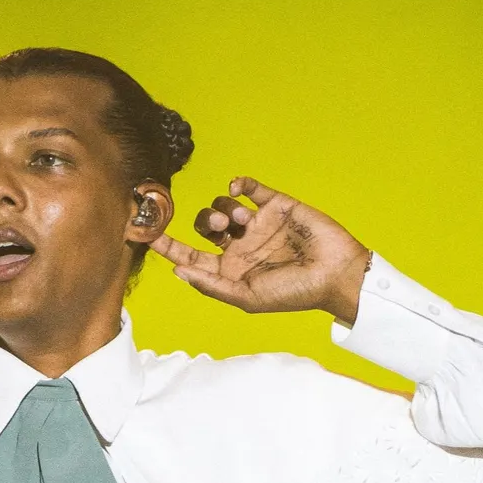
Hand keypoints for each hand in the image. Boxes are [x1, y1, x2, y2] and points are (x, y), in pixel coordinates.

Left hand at [149, 177, 372, 321]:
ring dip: (224, 207)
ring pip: (222, 203)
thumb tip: (178, 271)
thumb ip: (212, 285)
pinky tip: (238, 189)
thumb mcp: (248, 298)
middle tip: (222, 225)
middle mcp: (240, 245)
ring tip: (243, 220)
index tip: (147, 232)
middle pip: (204, 225)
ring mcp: (257, 223)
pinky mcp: (276, 205)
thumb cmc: (294, 293)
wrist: (335, 275)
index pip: (189, 254)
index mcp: (229, 269)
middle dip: (205, 221)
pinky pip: (250, 187)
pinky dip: (239, 184)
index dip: (167, 245)